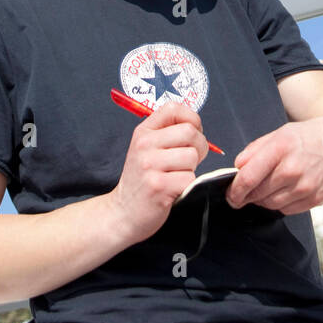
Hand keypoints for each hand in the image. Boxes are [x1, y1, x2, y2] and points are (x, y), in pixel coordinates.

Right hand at [108, 101, 209, 245]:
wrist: (123, 213)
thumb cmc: (142, 180)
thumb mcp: (146, 149)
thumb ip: (167, 133)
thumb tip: (197, 126)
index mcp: (143, 132)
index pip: (174, 108)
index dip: (191, 119)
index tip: (192, 134)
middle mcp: (145, 145)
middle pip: (190, 132)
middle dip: (199, 147)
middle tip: (189, 160)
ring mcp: (150, 165)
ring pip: (192, 156)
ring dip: (191, 169)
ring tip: (176, 176)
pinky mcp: (159, 187)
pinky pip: (189, 178)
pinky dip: (187, 186)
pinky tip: (173, 190)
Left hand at [225, 111, 322, 215]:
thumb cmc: (310, 136)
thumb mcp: (281, 133)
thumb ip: (256, 150)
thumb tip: (238, 167)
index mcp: (281, 148)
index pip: (249, 178)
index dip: (234, 190)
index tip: (230, 194)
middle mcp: (293, 169)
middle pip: (258, 193)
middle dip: (245, 196)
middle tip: (241, 194)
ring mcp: (306, 186)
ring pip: (271, 204)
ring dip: (262, 200)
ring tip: (263, 190)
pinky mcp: (316, 199)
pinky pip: (287, 209)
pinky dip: (279, 204)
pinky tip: (281, 192)